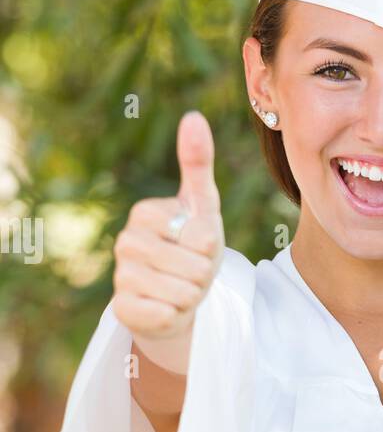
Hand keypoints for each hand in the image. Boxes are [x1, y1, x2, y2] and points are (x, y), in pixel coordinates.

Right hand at [111, 111, 224, 352]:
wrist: (177, 298)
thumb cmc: (192, 248)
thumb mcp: (203, 207)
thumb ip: (197, 163)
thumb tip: (193, 116)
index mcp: (144, 213)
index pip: (203, 236)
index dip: (210, 248)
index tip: (196, 247)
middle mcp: (126, 242)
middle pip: (196, 265)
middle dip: (204, 276)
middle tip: (191, 274)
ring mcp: (121, 276)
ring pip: (183, 292)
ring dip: (192, 296)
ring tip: (181, 290)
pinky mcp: (122, 309)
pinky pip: (166, 314)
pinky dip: (176, 315)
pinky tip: (166, 309)